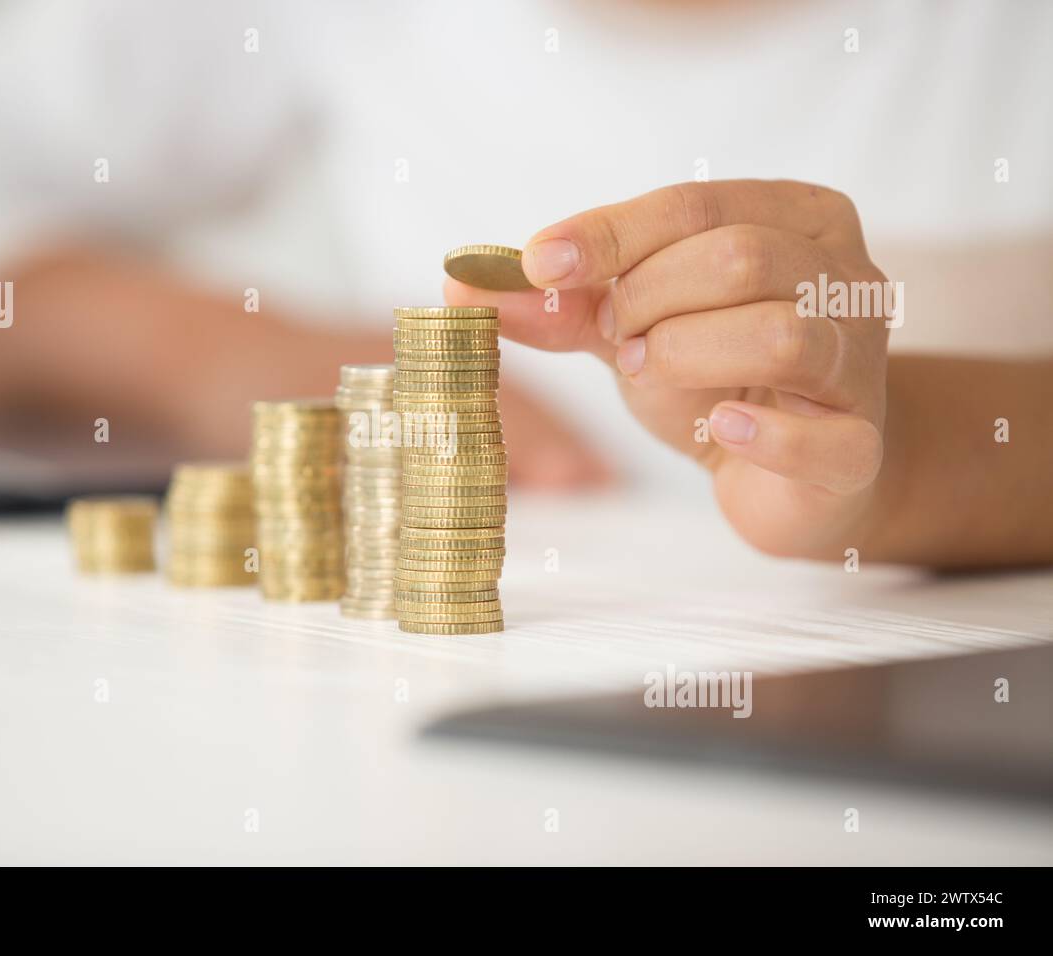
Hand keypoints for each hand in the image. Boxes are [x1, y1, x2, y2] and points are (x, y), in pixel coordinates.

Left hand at [446, 180, 890, 557]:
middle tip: (617, 336)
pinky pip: (821, 436)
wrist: (791, 474)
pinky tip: (718, 425)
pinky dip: (758, 432)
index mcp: (795, 219)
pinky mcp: (860, 448)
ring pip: (780, 333)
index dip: (606, 235)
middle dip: (648, 299)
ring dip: (686, 354)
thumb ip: (562, 304)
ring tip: (653, 370)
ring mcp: (863, 362)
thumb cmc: (716, 378)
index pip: (694, 205)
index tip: (537, 264)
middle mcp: (845, 276)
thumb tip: (461, 282)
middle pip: (738, 258)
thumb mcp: (633, 325)